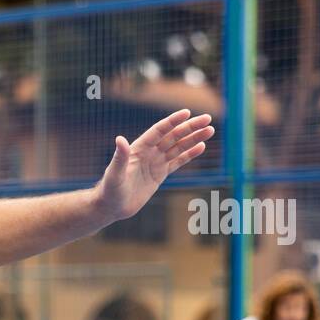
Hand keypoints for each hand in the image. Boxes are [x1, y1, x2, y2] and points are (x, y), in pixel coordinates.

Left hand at [94, 110, 213, 222]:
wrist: (112, 207)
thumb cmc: (109, 190)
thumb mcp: (114, 174)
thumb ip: (119, 157)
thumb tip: (120, 139)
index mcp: (138, 148)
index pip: (159, 131)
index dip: (172, 122)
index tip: (187, 112)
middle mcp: (148, 153)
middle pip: (173, 136)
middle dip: (190, 127)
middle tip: (207, 119)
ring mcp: (155, 163)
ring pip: (178, 147)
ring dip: (193, 138)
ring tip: (210, 130)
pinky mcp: (160, 174)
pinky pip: (177, 162)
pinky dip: (189, 154)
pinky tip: (201, 146)